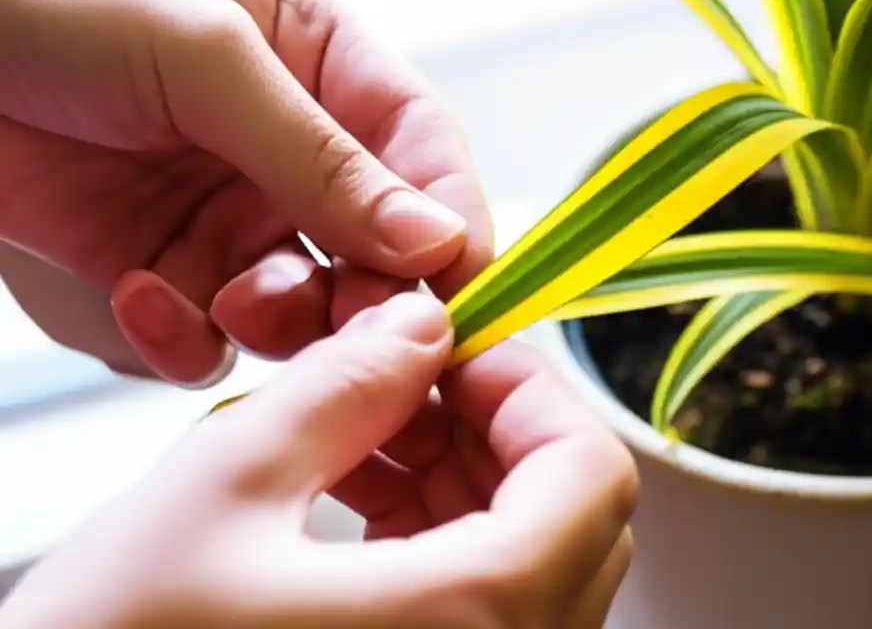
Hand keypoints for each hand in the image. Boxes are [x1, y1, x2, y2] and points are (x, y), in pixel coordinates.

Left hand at [0, 0, 491, 383]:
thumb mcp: (206, 55)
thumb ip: (324, 157)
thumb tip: (438, 240)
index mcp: (324, 61)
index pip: (423, 149)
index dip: (452, 221)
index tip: (462, 289)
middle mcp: (293, 146)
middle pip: (379, 246)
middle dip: (368, 291)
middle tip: (353, 326)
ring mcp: (231, 213)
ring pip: (307, 306)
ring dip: (280, 320)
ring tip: (230, 297)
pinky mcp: (166, 269)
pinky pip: (211, 338)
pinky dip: (185, 338)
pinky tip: (141, 296)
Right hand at [0, 292, 637, 627]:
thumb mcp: (223, 489)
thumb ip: (344, 388)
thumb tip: (418, 327)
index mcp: (473, 621)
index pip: (593, 476)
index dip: (532, 390)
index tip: (461, 347)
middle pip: (572, 520)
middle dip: (494, 430)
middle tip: (409, 378)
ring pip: (526, 566)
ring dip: (464, 482)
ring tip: (366, 432)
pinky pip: (474, 611)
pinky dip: (437, 543)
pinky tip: (356, 498)